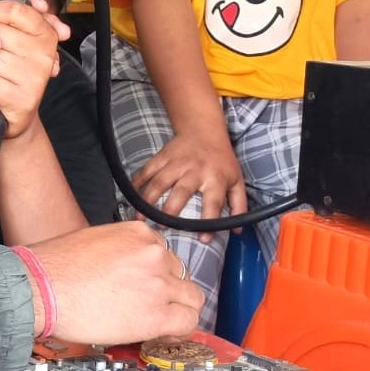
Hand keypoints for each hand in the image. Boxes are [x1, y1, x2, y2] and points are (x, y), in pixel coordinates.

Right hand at [24, 222, 202, 345]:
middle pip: (181, 276)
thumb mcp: (93, 242)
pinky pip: (188, 323)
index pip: (165, 256)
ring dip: (178, 312)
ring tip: (160, 324)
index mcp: (138, 233)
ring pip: (191, 300)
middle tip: (152, 307)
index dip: (158, 277)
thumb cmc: (53, 269)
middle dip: (169, 293)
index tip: (149, 289)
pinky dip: (180, 331)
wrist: (40, 290)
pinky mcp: (157, 314)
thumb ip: (120, 252)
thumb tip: (126, 272)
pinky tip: (166, 335)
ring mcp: (158, 283)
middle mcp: (154, 254)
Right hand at [131, 128, 244, 244]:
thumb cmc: (221, 160)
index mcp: (216, 178)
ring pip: (159, 182)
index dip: (209, 222)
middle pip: (181, 192)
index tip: (203, 240)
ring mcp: (176, 163)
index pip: (214, 202)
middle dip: (170, 211)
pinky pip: (146, 170)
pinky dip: (136, 184)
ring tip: (140, 218)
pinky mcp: (162, 157)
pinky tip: (130, 198)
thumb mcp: (237, 180)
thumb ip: (239, 205)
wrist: (204, 130)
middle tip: (162, 229)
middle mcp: (195, 170)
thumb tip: (237, 230)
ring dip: (148, 200)